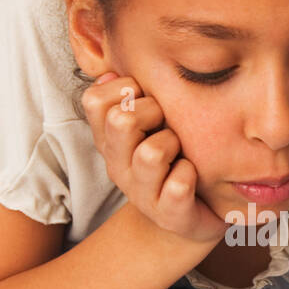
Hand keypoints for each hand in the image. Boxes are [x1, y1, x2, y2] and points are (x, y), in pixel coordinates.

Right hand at [81, 72, 228, 244]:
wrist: (188, 217)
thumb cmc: (171, 158)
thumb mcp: (147, 124)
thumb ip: (129, 96)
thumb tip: (112, 70)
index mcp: (109, 141)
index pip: (95, 100)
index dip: (125, 89)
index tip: (146, 99)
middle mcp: (118, 167)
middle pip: (120, 121)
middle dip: (152, 111)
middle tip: (167, 123)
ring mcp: (141, 194)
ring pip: (150, 153)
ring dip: (172, 145)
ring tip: (181, 152)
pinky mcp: (168, 215)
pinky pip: (178, 185)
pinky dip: (189, 176)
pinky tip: (193, 176)